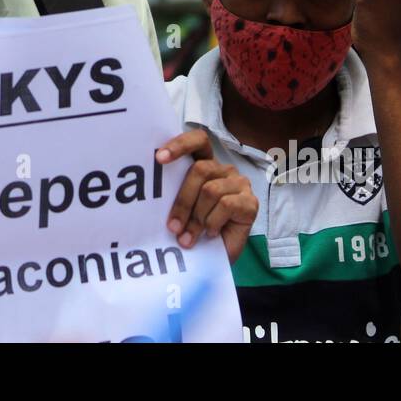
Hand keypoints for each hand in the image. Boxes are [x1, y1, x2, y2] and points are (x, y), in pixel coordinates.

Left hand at [156, 129, 257, 262]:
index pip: (198, 140)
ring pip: (211, 190)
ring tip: (188, 238)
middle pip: (200, 169)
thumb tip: (150, 190)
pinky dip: (213, 222)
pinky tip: (211, 233)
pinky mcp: (250, 202)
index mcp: (205, 164)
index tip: (159, 159)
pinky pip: (226, 204)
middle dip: (183, 201)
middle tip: (172, 227)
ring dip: (196, 218)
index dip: (180, 145)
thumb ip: (172, 192)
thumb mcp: (180, 208)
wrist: (214, 260)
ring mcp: (239, 184)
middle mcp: (223, 170)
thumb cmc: (193, 231)